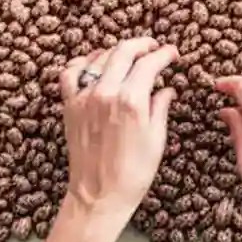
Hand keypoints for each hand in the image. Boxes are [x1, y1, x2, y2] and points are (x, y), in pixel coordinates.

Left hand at [59, 37, 178, 229]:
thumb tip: (166, 90)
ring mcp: (84, 97)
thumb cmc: (133, 173)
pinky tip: (93, 64)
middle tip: (153, 48)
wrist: (99, 196)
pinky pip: (71, 72)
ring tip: (128, 56)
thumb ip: (160, 107)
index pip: (149, 63)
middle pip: (123, 51)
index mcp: (132, 100)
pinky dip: (82, 63)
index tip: (172, 53)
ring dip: (116, 52)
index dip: (164, 54)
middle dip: (142, 45)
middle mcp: (106, 92)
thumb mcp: (157, 139)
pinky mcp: (70, 105)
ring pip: (99, 57)